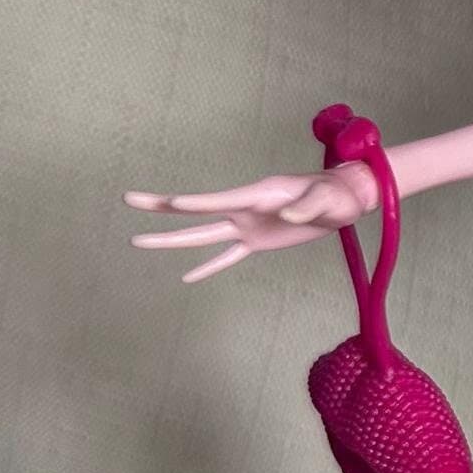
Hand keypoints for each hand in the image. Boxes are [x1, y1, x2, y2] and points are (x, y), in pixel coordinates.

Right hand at [122, 159, 378, 283]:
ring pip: (202, 236)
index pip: (218, 200)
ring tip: (138, 240)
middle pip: (195, 212)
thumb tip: (288, 218)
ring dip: (172, 240)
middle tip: (128, 199)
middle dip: (161, 207)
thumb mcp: (326, 199)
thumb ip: (306, 207)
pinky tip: (186, 278)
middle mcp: (244, 208)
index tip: (169, 202)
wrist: (344, 200)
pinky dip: (208, 268)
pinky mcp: (257, 242)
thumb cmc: (335, 195)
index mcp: (257, 194)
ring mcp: (247, 226)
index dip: (194, 202)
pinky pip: (226, 257)